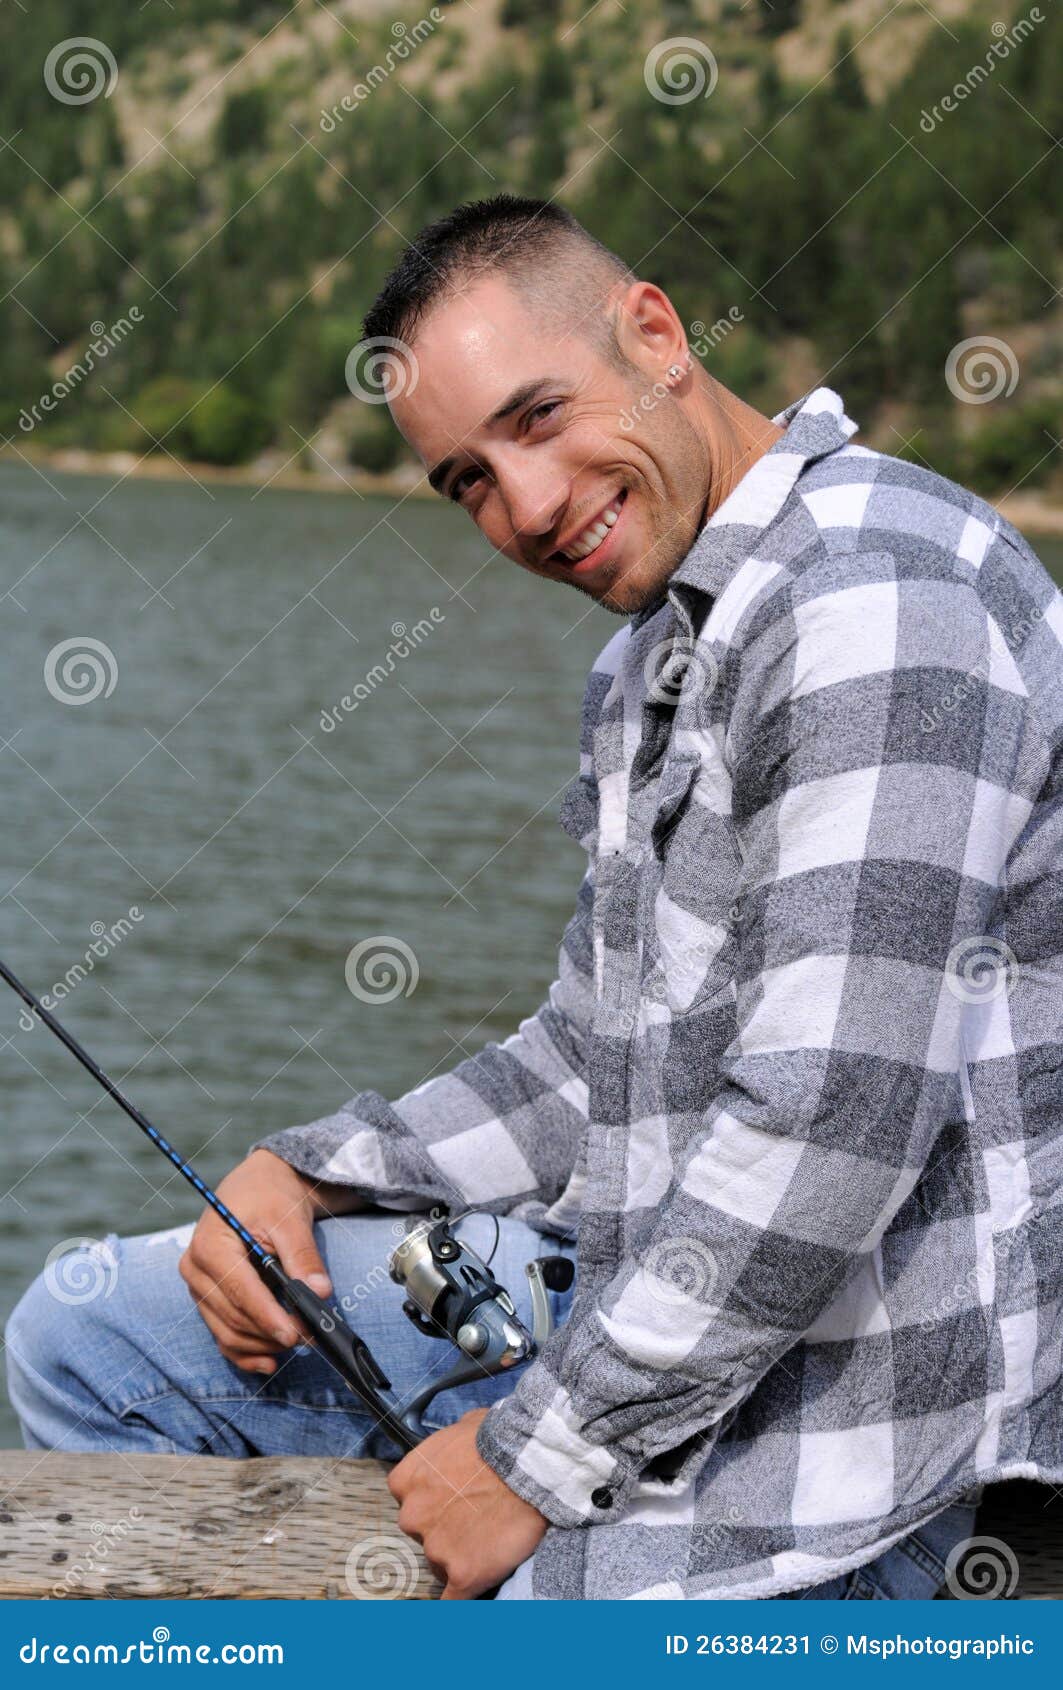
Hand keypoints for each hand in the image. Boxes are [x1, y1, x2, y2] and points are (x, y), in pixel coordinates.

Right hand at [179, 1147, 360, 1373]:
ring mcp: (198, 1288)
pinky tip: (270, 1362)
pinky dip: (245, 1353)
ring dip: (262, 1345)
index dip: (267, 1316)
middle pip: (233, 1316)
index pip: (239, 1291)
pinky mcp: (207, 1301)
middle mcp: (195, 1269)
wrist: (258, 1187)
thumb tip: (321, 1292)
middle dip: (271, 1332)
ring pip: (227, 1332)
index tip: (295, 1334)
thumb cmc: (271, 1197)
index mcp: (210, 1245)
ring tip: (298, 1344)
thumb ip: (303, 1256)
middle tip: (310, 1338)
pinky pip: (222, 1336)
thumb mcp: (290, 1219)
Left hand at [388, 1408, 547, 1598]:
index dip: (434, 1504)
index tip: (454, 1503)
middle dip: (446, 1530)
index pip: (409, 1502)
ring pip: (442, 1564)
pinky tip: (469, 1594)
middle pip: (423, 1535)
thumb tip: (455, 1452)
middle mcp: (412, 1517)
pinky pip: (451, 1602)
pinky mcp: (462, 1575)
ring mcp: (435, 1548)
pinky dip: (459, 1600)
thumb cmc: (501, 1439)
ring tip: (493, 1541)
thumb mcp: (462, 1427)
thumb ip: (446, 1450)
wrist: (531, 1463)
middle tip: (478, 1520)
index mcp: (405, 1481)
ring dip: (462, 1557)